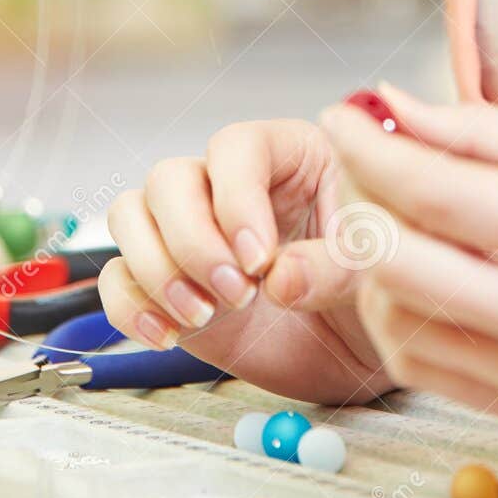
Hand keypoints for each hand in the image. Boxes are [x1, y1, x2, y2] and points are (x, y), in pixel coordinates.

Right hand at [99, 119, 391, 402]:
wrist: (362, 350)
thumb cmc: (377, 288)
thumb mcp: (378, 270)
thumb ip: (334, 267)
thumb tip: (280, 278)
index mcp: (287, 154)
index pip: (236, 147)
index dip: (237, 199)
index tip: (259, 258)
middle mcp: (228, 185)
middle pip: (171, 178)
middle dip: (193, 240)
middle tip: (235, 291)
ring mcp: (191, 232)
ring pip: (132, 214)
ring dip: (157, 269)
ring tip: (205, 315)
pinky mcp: (167, 282)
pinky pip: (119, 278)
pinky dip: (132, 308)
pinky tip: (169, 334)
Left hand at [311, 87, 497, 431]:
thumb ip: (486, 131)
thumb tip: (388, 106)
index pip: (435, 192)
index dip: (368, 147)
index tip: (342, 112)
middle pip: (401, 264)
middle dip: (356, 197)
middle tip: (359, 158)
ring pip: (399, 321)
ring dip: (372, 258)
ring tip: (394, 210)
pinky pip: (423, 368)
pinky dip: (398, 312)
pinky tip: (416, 270)